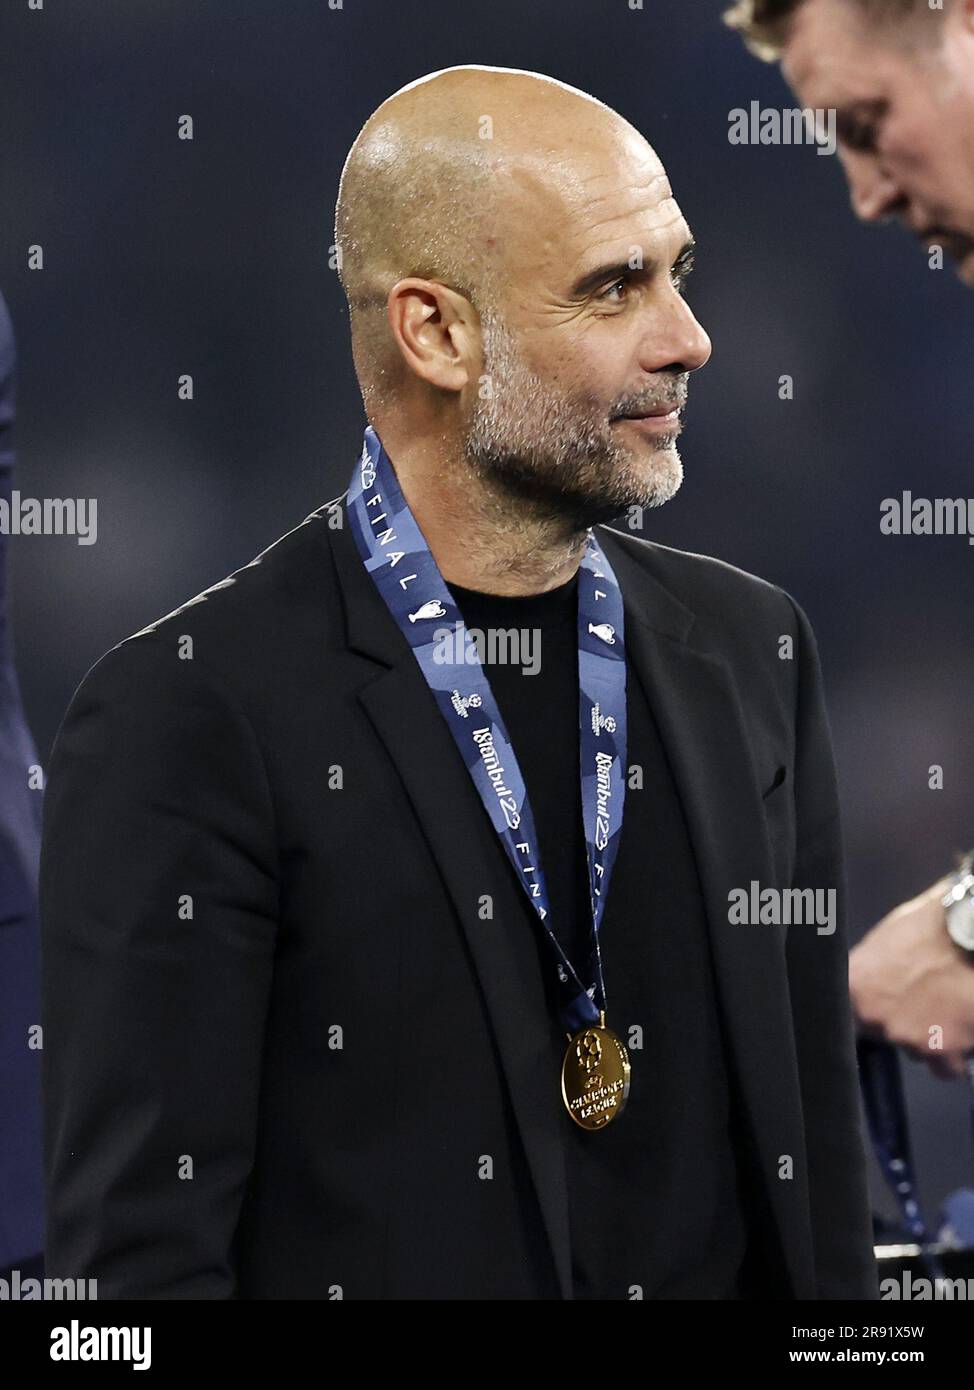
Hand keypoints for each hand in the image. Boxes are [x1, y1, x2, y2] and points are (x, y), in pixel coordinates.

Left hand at [850, 877, 973, 1078]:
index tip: (879, 1012)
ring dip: (931, 1038)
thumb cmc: (935, 926)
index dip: (866, 1015)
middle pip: (883, 1035)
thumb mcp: (889, 937)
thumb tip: (874, 978)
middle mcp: (873, 1016)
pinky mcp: (940, 1050)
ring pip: (915, 1051)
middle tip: (925, 1002)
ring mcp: (906, 1037)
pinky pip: (945, 1066)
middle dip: (902, 1024)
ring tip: (949, 1010)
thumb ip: (874, 967)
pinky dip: (954, 1055)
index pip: (846, 1017)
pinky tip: (963, 1030)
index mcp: (854, 986)